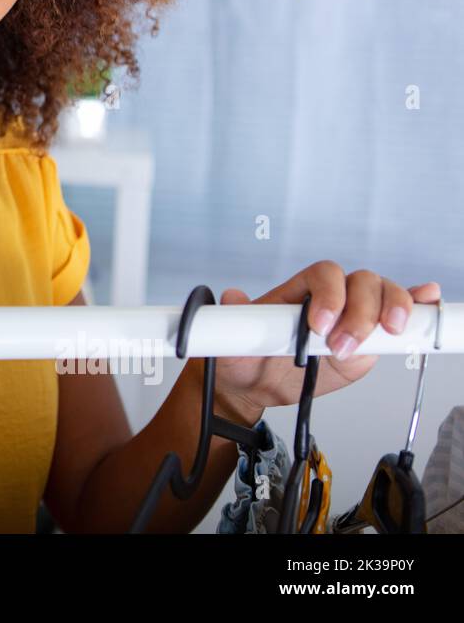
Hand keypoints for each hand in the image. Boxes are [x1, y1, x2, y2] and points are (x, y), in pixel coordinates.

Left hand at [213, 261, 439, 415]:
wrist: (259, 383)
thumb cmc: (249, 356)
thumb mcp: (235, 344)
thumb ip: (234, 322)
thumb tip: (231, 297)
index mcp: (301, 291)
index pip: (324, 275)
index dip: (329, 294)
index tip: (318, 326)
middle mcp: (334, 297)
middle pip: (361, 282)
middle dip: (360, 311)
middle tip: (342, 346)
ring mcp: (357, 315)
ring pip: (384, 294)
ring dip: (390, 311)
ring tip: (384, 335)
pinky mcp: (373, 339)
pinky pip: (399, 315)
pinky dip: (417, 306)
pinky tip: (428, 302)